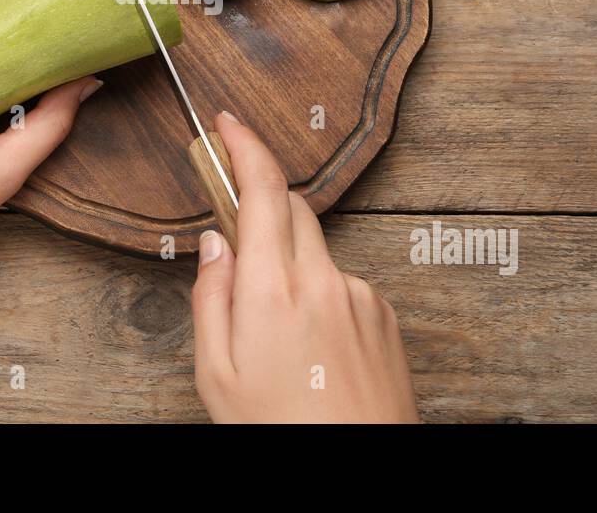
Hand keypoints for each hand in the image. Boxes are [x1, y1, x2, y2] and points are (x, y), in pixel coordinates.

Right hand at [191, 112, 419, 422]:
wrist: (360, 472)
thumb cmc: (281, 433)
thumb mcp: (217, 375)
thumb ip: (210, 298)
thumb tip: (213, 243)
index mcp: (274, 291)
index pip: (261, 190)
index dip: (243, 145)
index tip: (226, 124)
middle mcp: (324, 281)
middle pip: (292, 210)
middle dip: (261, 208)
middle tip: (233, 237)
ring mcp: (361, 295)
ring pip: (316, 252)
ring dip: (290, 266)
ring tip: (277, 336)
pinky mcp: (385, 315)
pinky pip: (343, 284)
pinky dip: (320, 296)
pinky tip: (311, 349)